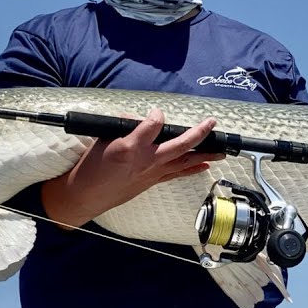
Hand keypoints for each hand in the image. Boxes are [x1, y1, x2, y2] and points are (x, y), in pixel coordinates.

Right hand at [41, 108, 225, 228]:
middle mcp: (145, 160)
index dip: (157, 115)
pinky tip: (205, 165)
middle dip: (199, 134)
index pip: (153, 124)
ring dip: (205, 154)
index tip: (155, 112)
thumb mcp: (103, 139)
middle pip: (180, 145)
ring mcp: (151, 173)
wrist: (86, 195)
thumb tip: (139, 119)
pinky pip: (177, 174)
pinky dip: (192, 169)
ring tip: (222, 150)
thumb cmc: (91, 167)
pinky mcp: (152, 181)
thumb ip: (124, 126)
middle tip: (211, 124)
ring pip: (184, 161)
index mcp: (130, 146)